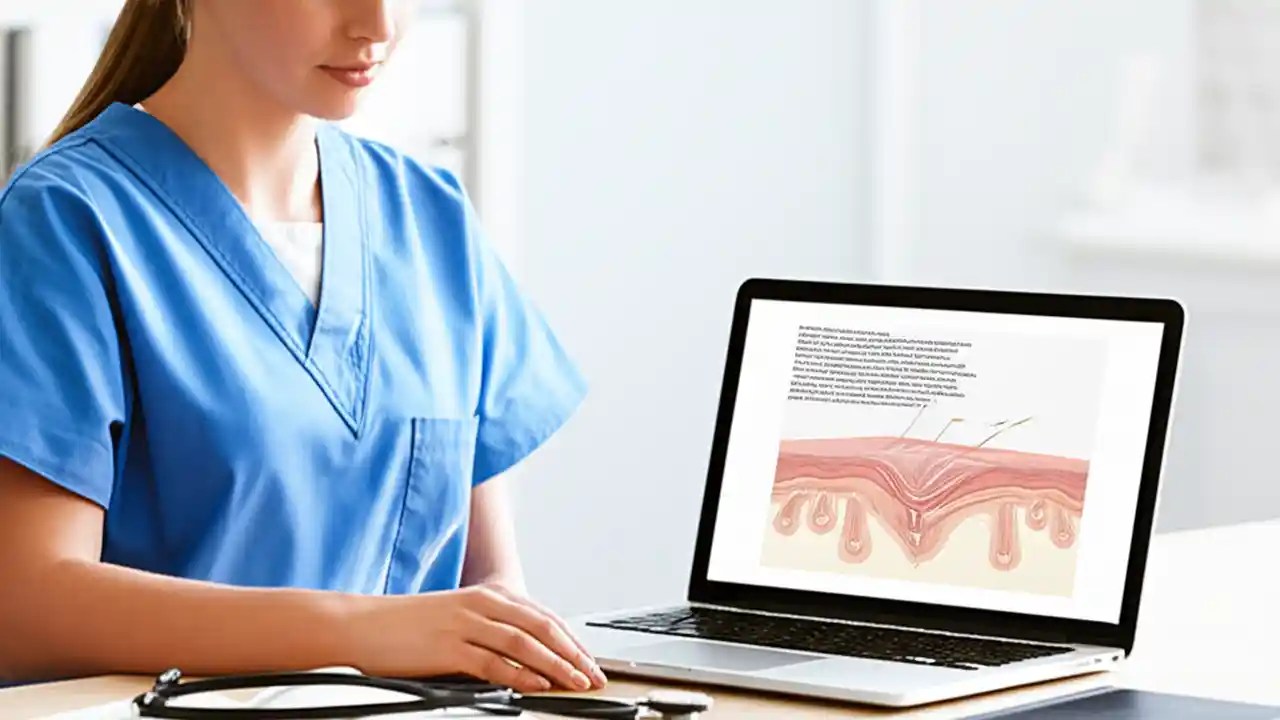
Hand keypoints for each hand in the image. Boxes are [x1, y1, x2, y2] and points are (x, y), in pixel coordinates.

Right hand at [351, 582, 606, 691]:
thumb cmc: (407, 626)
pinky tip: (536, 685)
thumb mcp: (457, 617)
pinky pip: (492, 662)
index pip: (543, 616)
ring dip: (555, 664)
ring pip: (523, 642)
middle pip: (541, 627)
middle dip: (573, 653)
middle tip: (594, 675)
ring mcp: (465, 624)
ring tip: (575, 683)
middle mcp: (480, 604)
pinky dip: (519, 674)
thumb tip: (527, 655)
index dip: (571, 639)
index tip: (590, 660)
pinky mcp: (448, 647)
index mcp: (486, 595)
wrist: (361, 624)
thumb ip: (491, 630)